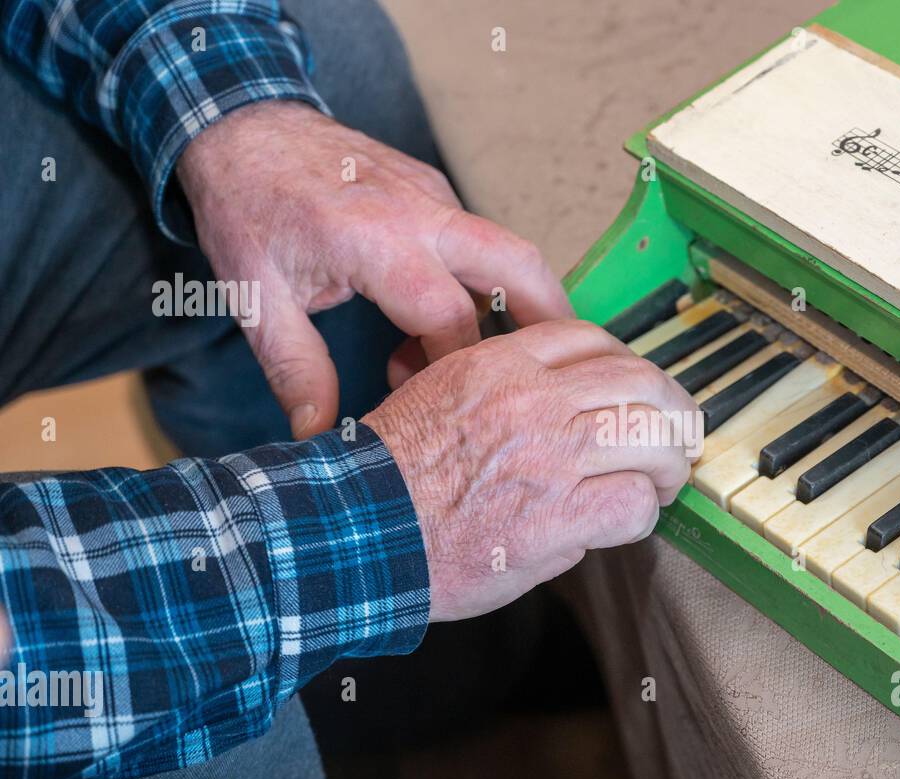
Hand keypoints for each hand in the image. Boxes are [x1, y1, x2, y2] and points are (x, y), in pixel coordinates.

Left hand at [177, 101, 573, 438]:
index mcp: (375, 240)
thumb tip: (319, 436)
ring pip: (509, 253)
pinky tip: (446, 323)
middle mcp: (419, 212)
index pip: (450, 319)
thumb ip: (296, 370)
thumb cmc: (246, 205)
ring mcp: (433, 196)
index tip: (434, 403)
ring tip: (495, 360)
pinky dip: (483, 286)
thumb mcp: (256, 296)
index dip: (452, 371)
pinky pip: (479, 243)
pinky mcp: (434, 192)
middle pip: (519, 266)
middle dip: (552, 320)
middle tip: (563, 372)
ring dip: (517, 306)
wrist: (241, 126)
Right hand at [362, 320, 700, 620]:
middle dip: (673, 408)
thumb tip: (553, 410)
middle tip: (678, 433)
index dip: (628, 366)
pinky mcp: (558, 515)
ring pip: (653, 437)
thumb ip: (500, 393)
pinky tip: (629, 521)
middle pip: (641, 381)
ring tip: (663, 480)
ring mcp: (550, 456)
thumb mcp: (434, 396)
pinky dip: (643, 514)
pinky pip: (634, 503)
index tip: (635, 391)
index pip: (593, 339)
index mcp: (499, 364)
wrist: (356, 534)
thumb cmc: (386, 478)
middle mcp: (532, 399)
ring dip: (668, 463)